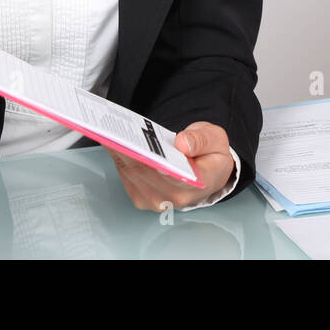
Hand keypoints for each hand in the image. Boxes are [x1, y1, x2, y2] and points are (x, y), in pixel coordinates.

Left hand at [107, 121, 234, 211]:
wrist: (207, 173)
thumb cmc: (211, 157)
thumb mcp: (217, 140)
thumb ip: (202, 140)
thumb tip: (182, 143)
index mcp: (196, 185)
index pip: (173, 176)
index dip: (154, 162)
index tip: (140, 147)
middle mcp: (173, 198)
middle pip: (145, 172)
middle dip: (130, 150)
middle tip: (117, 129)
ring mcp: (154, 200)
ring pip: (131, 172)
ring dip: (120, 151)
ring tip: (113, 130)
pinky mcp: (140, 197)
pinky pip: (124, 174)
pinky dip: (119, 156)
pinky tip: (114, 140)